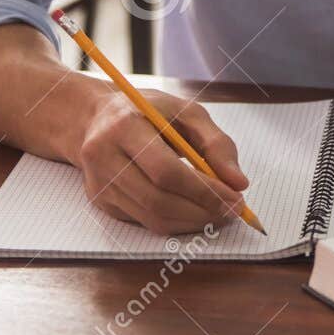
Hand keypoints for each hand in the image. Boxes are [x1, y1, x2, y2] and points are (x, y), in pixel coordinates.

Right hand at [72, 87, 250, 234]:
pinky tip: (194, 212)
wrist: (95, 118)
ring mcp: (100, 183)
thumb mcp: (185, 111)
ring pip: (152, 218)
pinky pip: (144, 222)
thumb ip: (216, 143)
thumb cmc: (147, 111)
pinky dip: (175, 222)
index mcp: (125, 126)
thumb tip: (238, 183)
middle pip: (158, 200)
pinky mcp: (101, 201)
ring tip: (218, 213)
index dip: (204, 191)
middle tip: (232, 211)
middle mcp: (104, 157)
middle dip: (202, 211)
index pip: (166, 171)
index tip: (236, 199)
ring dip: (192, 222)